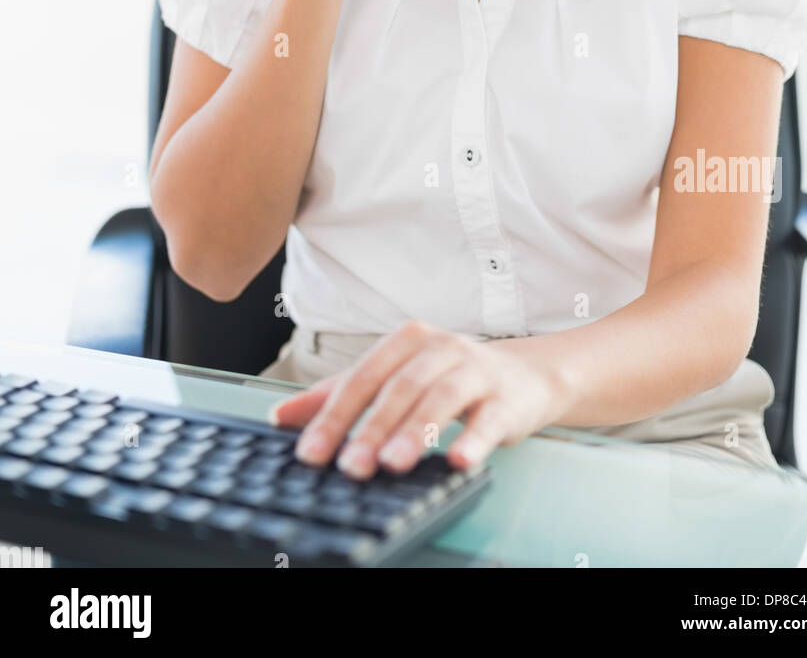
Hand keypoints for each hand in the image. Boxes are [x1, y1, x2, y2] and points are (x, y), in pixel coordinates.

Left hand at [266, 320, 567, 477]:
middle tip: (350, 467)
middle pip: (400, 388)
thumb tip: (281, 418)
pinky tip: (459, 460)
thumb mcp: (393, 377)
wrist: (523, 377)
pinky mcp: (506, 399)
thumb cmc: (448, 378)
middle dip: (372, 429)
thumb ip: (339, 394)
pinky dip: (474, 440)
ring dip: (416, 432)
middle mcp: (440, 349)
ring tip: (393, 463)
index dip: (335, 415)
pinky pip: (489, 419)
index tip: (311, 452)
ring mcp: (475, 371)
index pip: (363, 377)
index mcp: (407, 341)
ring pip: (441, 399)